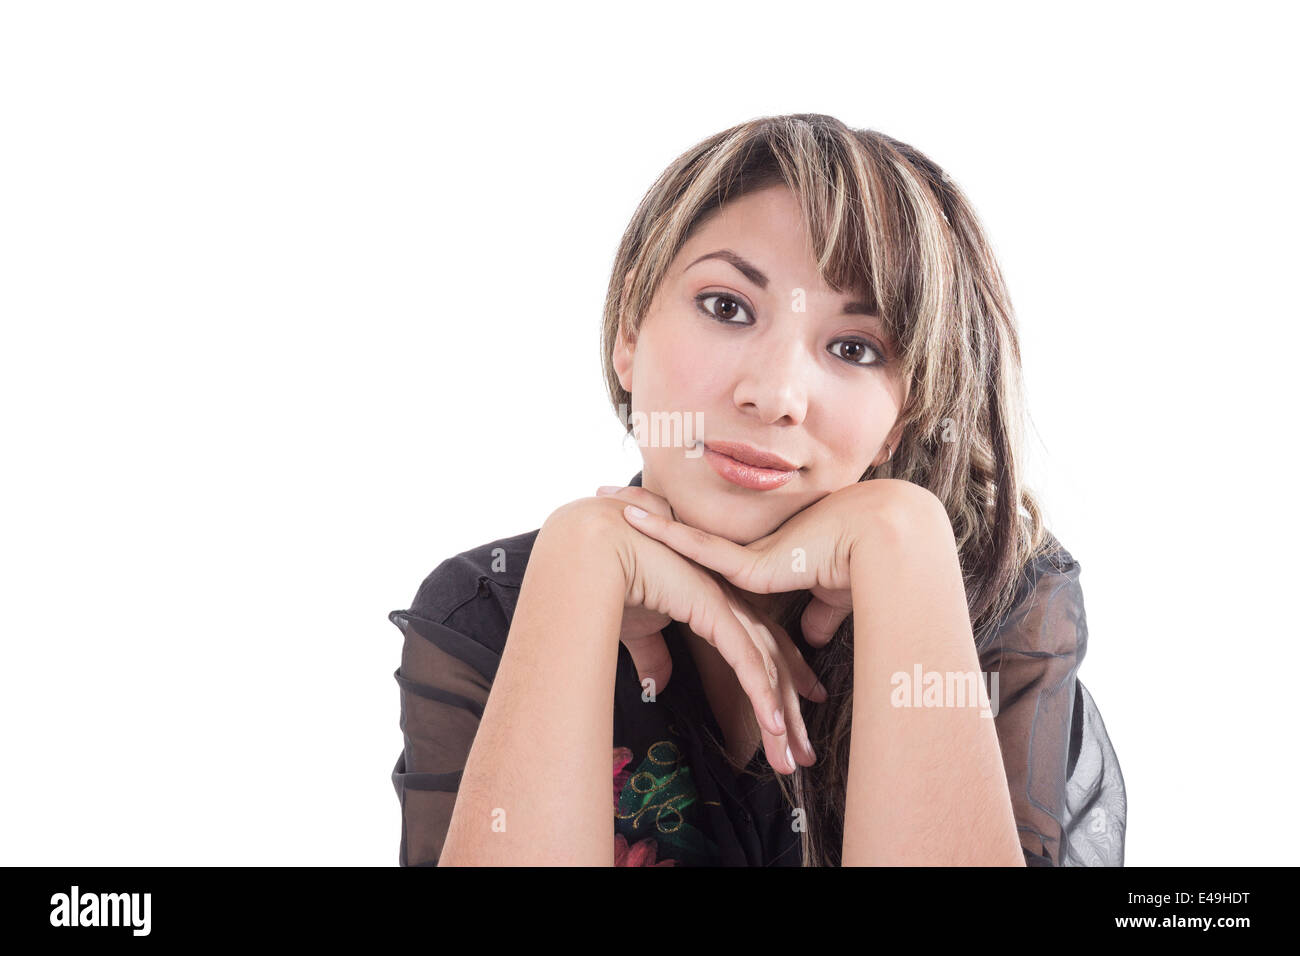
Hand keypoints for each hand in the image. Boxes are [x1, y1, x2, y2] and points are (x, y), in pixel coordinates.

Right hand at [551, 486, 819, 772]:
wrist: (597, 547)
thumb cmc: (613, 578)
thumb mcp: (638, 627)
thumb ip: (655, 653)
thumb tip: (658, 684)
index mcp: (714, 602)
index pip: (759, 644)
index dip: (783, 676)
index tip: (800, 707)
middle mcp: (727, 601)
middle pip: (772, 659)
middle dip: (791, 708)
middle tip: (804, 752)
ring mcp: (724, 604)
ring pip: (766, 667)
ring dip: (781, 717)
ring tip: (792, 759)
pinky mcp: (712, 609)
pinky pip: (746, 659)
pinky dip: (762, 694)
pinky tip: (775, 725)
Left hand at [617, 479, 909, 650]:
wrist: (884, 550)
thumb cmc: (862, 570)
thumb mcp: (828, 597)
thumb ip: (816, 617)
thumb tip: (809, 641)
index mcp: (758, 557)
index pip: (702, 543)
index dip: (672, 529)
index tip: (643, 515)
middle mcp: (745, 548)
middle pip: (682, 527)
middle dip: (646, 509)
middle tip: (608, 495)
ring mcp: (743, 551)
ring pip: (680, 529)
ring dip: (642, 513)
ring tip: (603, 498)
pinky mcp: (748, 562)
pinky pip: (696, 545)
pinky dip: (662, 530)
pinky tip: (631, 516)